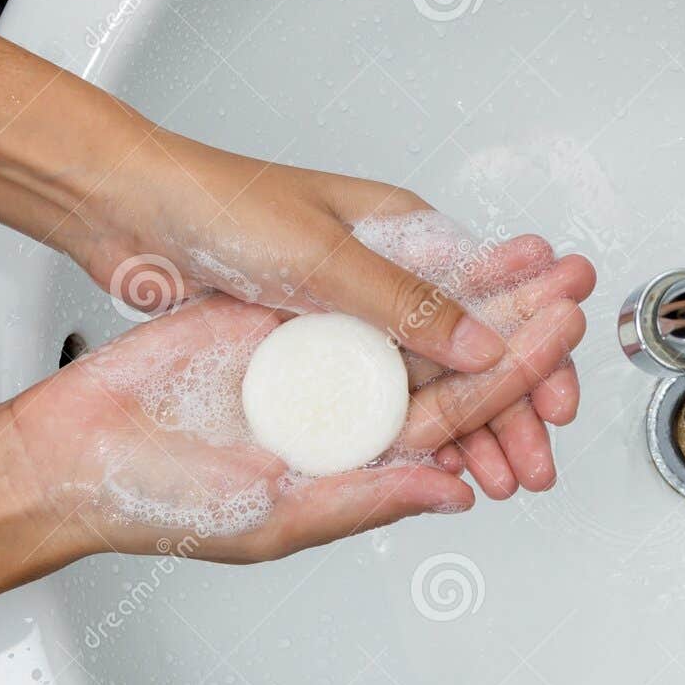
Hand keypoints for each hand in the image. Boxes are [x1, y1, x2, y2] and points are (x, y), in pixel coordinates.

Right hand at [7, 292, 587, 560]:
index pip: (461, 411)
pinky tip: (445, 236)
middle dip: (516, 318)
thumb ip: (366, 496)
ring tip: (528, 252)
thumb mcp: (275, 514)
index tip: (560, 332)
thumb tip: (453, 491)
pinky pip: (353, 285)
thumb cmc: (162, 501)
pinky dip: (400, 261)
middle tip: (573, 277)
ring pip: (413, 315)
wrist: (74, 453)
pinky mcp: (278, 319)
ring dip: (470, 283)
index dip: (517, 372)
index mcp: (364, 456)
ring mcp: (318, 359)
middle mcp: (352, 408)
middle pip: (451, 357)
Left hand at [64, 127, 594, 492]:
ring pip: (429, 382)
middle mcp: (385, 274)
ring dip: (467, 431)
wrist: (126, 212)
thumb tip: (485, 349)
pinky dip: (408, 431)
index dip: (535, 359)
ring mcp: (348, 311)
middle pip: (471, 353)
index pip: (497, 305)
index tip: (558, 410)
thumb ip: (405, 306)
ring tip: (495, 479)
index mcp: (405, 233)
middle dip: (511, 412)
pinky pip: (374, 395)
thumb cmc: (218, 205)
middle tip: (533, 466)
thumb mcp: (323, 257)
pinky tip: (428, 465)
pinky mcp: (309, 342)